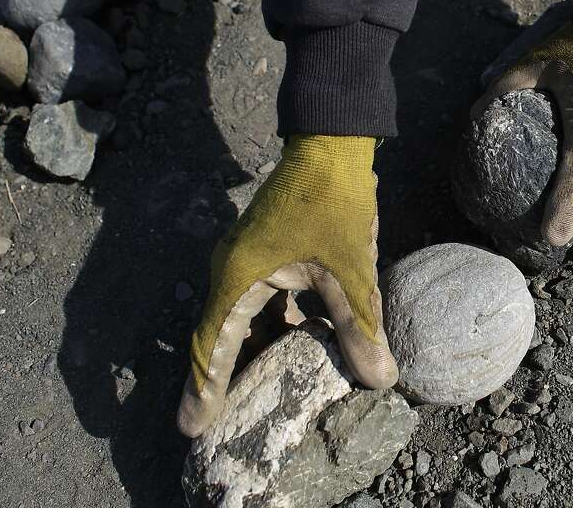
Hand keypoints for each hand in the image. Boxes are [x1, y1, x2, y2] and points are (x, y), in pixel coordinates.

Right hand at [177, 134, 397, 437]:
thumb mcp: (350, 270)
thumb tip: (380, 380)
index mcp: (239, 277)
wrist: (332, 144)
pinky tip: (297, 352)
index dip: (203, 389)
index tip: (192, 429)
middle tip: (222, 427)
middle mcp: (231, 272)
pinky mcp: (264, 255)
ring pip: (242, 321)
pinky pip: (259, 304)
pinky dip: (272, 330)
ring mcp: (245, 262)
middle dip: (223, 382)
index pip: (211, 345)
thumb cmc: (335, 202)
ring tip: (258, 400)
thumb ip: (359, 328)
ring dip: (251, 356)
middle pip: (221, 338)